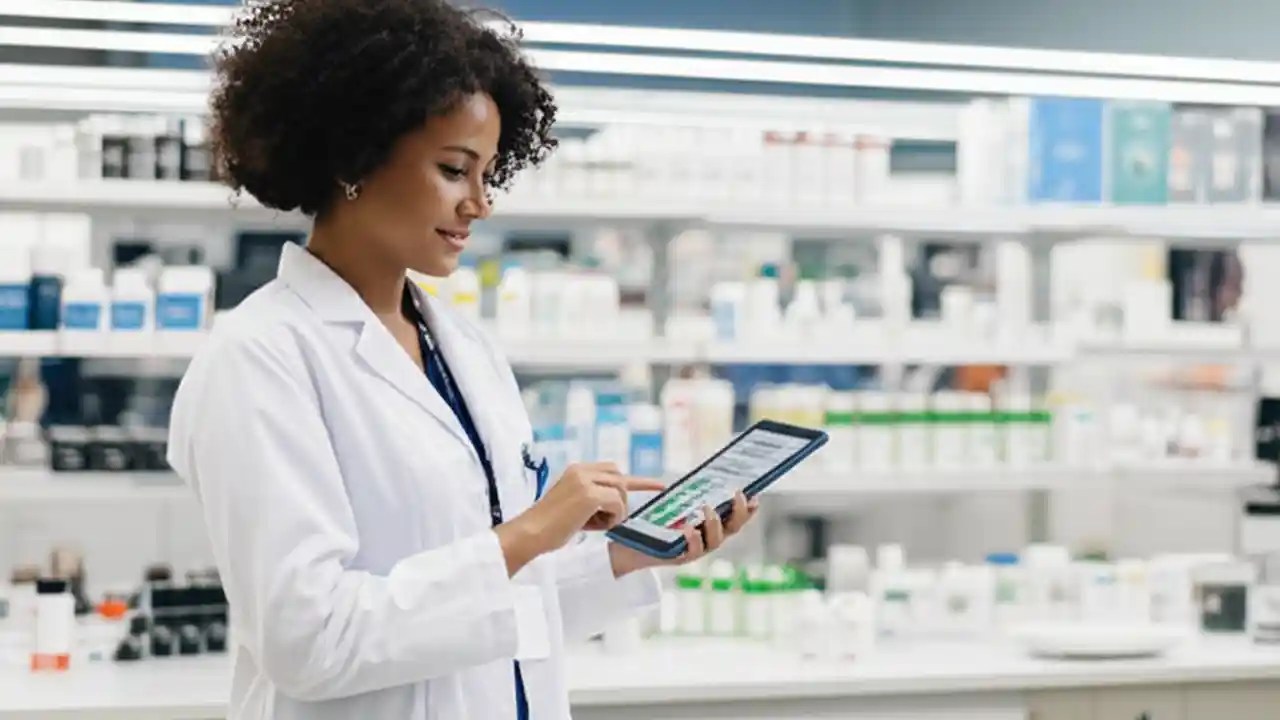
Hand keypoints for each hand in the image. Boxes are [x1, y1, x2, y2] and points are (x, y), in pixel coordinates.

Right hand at [498, 462, 663, 575]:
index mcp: (577, 470)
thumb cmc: (551, 526)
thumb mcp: (574, 505)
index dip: (637, 480)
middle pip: (621, 479)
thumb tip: (617, 505)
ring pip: (621, 491)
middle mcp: (582, 470)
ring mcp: (585, 481)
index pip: (613, 469)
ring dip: (616, 511)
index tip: (660, 485)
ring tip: (596, 524)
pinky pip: (617, 504)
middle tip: (612, 519)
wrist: (531, 533)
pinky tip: (597, 527)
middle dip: (623, 498)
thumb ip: (594, 498)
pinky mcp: (589, 495)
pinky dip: (614, 518)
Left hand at [609, 491, 760, 576]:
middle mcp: (706, 539)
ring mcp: (694, 551)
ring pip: (715, 542)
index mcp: (708, 526)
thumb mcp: (673, 504)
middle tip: (738, 495)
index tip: (755, 495)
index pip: (735, 518)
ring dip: (715, 524)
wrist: (626, 545)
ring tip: (708, 509)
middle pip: (732, 530)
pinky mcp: (678, 559)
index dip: (748, 509)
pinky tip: (689, 529)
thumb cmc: (651, 522)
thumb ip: (688, 494)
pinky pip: (692, 553)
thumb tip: (703, 473)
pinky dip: (694, 540)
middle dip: (739, 513)